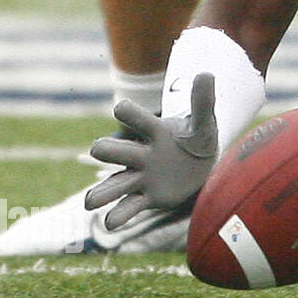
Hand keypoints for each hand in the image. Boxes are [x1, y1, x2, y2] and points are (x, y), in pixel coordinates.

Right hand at [85, 73, 219, 229]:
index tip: (122, 110)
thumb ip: (203, 102)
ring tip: (91, 203)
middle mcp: (140, 154)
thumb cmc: (198, 141)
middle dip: (106, 149)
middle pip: (112, 150)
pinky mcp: (147, 198)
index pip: (133, 118)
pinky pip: (127, 208)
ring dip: (100, 192)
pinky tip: (110, 223)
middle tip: (102, 150)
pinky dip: (118, 215)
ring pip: (113, 184)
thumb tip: (206, 73)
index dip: (126, 113)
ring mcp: (141, 177)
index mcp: (153, 132)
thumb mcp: (205, 123)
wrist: (203, 166)